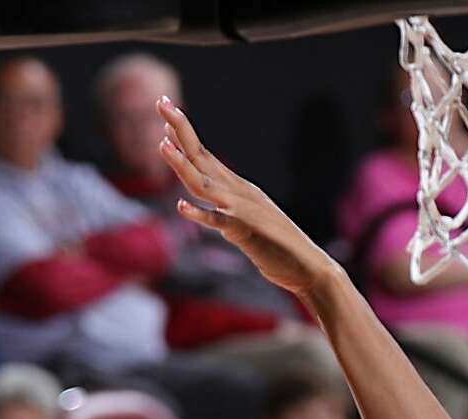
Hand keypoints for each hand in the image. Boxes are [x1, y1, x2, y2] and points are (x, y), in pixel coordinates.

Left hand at [155, 99, 338, 300]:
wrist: (307, 267)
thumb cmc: (276, 248)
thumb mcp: (244, 224)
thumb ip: (224, 214)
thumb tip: (206, 210)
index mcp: (236, 188)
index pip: (204, 156)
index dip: (183, 135)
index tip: (165, 112)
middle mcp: (237, 192)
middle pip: (201, 157)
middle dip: (180, 131)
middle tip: (161, 103)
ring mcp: (241, 210)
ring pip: (204, 184)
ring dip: (182, 165)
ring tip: (162, 144)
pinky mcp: (245, 232)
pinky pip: (219, 222)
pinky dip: (200, 214)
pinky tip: (181, 206)